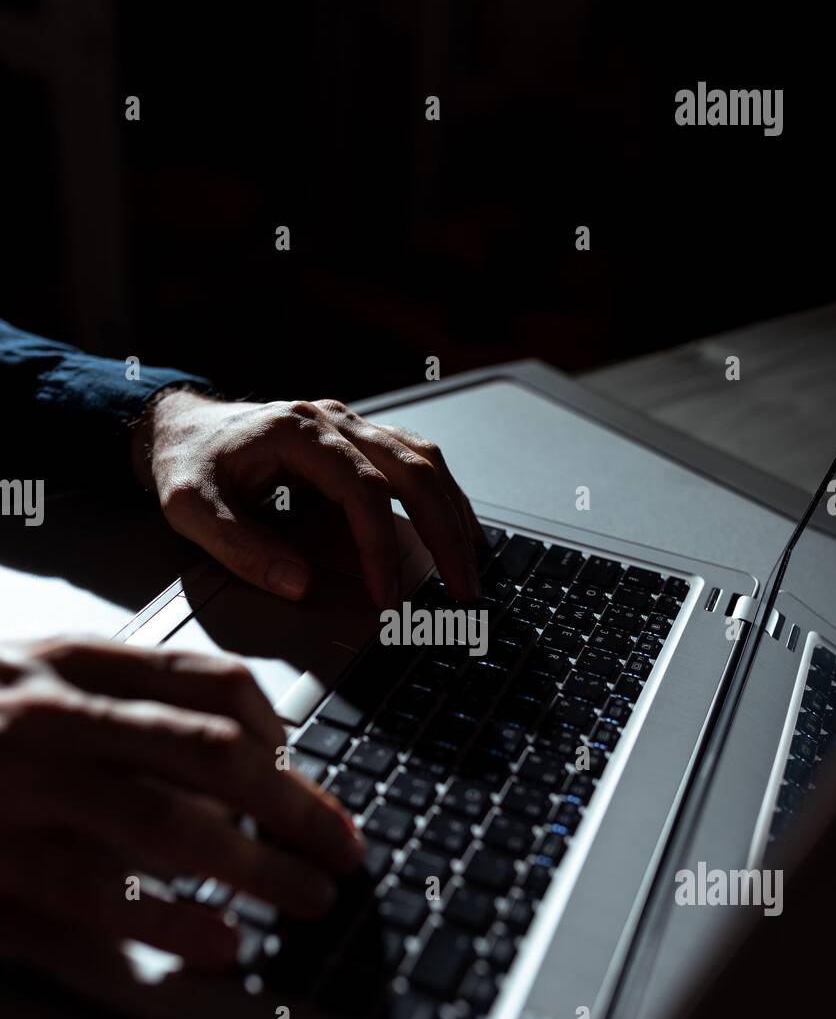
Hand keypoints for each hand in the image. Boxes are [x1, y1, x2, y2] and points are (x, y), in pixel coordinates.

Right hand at [0, 639, 364, 967]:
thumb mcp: (34, 677)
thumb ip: (124, 702)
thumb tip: (248, 742)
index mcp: (73, 660)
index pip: (208, 681)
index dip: (276, 729)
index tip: (303, 769)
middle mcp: (56, 713)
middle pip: (212, 755)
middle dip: (295, 807)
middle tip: (342, 847)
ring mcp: (21, 784)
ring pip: (166, 823)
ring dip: (254, 867)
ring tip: (307, 897)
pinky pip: (96, 894)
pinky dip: (167, 922)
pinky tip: (218, 944)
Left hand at [133, 390, 485, 607]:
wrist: (180, 427)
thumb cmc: (186, 464)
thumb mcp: (190, 508)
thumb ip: (239, 546)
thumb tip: (296, 584)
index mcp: (298, 432)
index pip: (362, 489)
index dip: (380, 546)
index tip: (388, 596)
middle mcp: (334, 421)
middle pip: (414, 470)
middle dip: (445, 534)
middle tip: (462, 591)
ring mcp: (351, 427)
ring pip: (426, 462)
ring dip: (456, 516)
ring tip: (472, 568)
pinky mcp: (359, 441)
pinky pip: (417, 464)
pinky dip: (445, 500)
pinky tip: (458, 532)